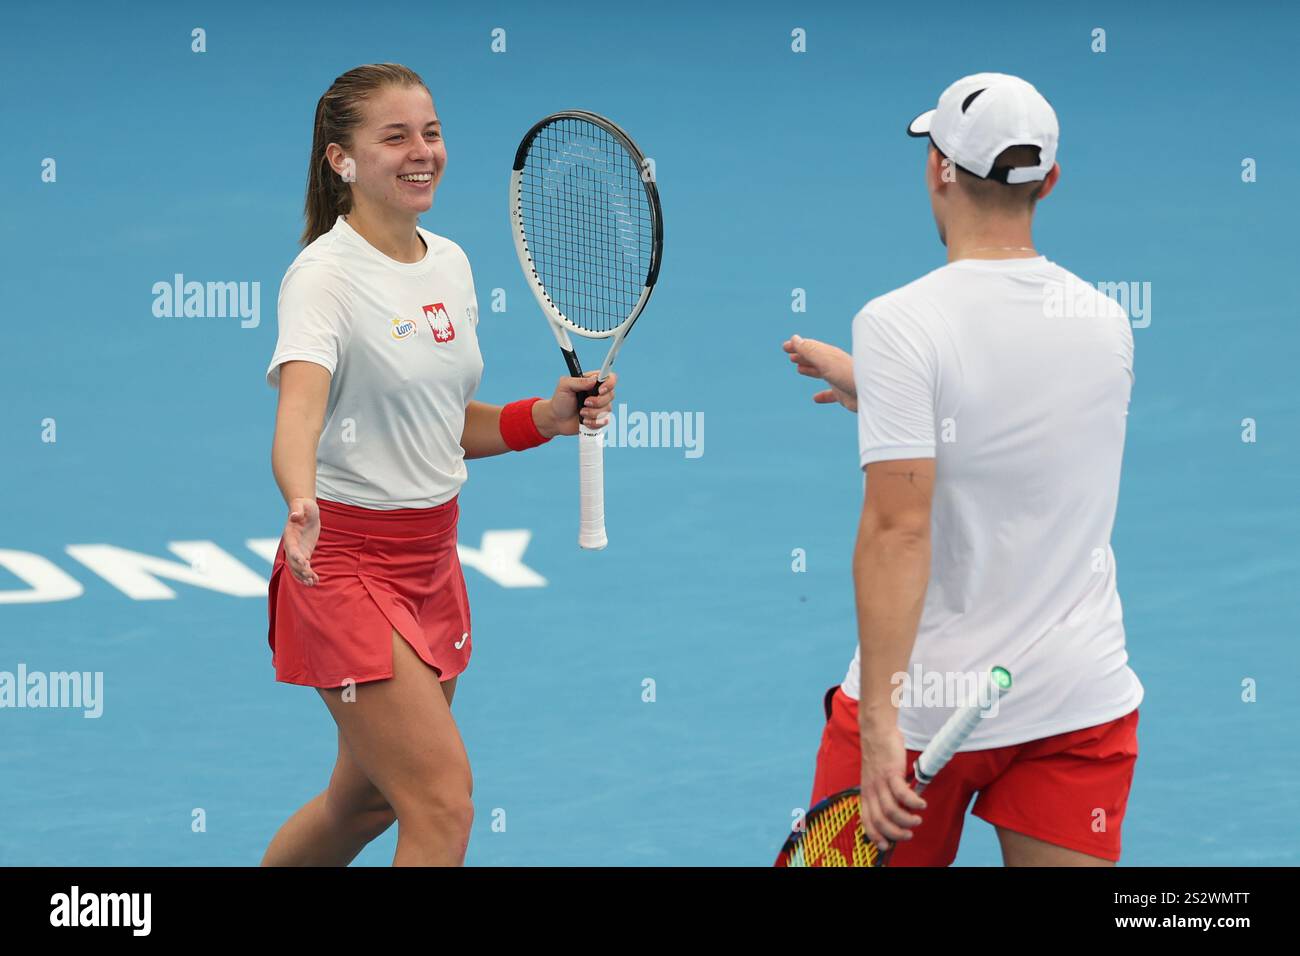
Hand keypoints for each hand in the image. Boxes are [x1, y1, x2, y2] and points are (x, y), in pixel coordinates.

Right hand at [283, 497, 320, 586]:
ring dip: (304, 576)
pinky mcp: (304, 553)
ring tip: (313, 583)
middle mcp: (291, 546)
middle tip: (311, 577)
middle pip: (293, 562)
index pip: (291, 548)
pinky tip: (315, 581)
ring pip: (297, 568)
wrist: (305, 510)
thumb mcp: (303, 505)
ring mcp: (297, 551)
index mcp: (290, 536)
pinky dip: (308, 574)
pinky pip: (304, 566)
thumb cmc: (304, 506)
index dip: (296, 556)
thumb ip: (298, 510)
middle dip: (301, 570)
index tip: (304, 563)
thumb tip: (294, 515)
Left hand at [537, 371, 616, 436]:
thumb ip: (579, 381)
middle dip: (597, 402)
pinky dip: (594, 422)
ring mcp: (600, 407)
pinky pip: (604, 421)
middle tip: (585, 403)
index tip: (600, 391)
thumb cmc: (560, 401)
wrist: (556, 419)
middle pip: (611, 395)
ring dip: (593, 413)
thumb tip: (594, 380)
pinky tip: (585, 421)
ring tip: (581, 413)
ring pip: (608, 409)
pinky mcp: (599, 419)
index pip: (610, 378)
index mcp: (592, 382)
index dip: (609, 384)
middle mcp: (599, 394)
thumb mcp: (565, 386)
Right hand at [783, 334, 856, 411]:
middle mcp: (834, 365)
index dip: (798, 346)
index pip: (810, 347)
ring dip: (810, 370)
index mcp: (829, 355)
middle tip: (790, 355)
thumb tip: (795, 338)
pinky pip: (830, 394)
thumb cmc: (849, 374)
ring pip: (821, 373)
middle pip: (815, 358)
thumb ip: (809, 350)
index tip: (785, 346)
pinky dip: (822, 394)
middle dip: (802, 355)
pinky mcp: (843, 394)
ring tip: (799, 369)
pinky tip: (815, 399)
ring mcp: (839, 379)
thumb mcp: (825, 360)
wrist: (873, 392)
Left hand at [858, 720, 926, 852]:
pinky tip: (921, 804)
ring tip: (917, 819)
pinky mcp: (891, 772)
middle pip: (880, 821)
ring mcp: (880, 782)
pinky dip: (914, 803)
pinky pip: (903, 794)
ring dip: (907, 820)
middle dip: (895, 833)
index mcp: (866, 793)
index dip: (875, 836)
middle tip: (908, 834)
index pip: (867, 821)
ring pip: (891, 811)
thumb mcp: (876, 778)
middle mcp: (871, 790)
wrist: (877, 731)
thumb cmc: (879, 754)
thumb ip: (883, 793)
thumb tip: (899, 808)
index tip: (886, 846)